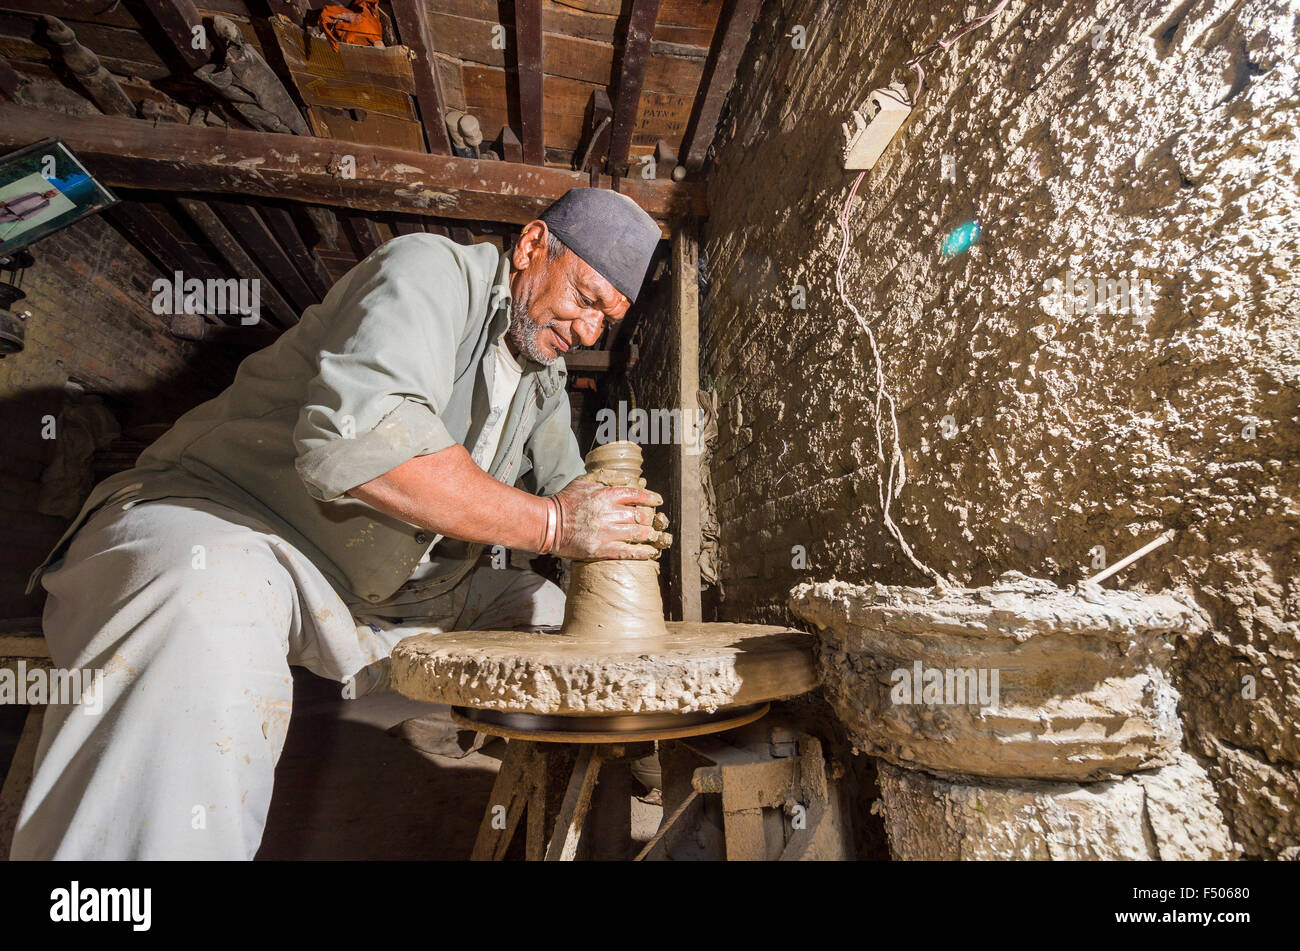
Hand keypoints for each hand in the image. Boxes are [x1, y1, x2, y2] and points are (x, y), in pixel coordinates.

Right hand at [552, 478, 670, 559]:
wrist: (549, 524)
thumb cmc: (565, 501)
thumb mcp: (584, 482)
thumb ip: (605, 477)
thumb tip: (628, 478)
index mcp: (605, 495)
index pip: (635, 494)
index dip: (649, 498)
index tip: (657, 501)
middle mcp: (608, 513)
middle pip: (639, 515)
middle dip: (649, 518)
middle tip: (653, 521)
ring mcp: (605, 532)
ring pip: (637, 534)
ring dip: (649, 535)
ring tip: (654, 536)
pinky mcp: (601, 549)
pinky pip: (627, 551)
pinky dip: (641, 553)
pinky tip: (650, 553)